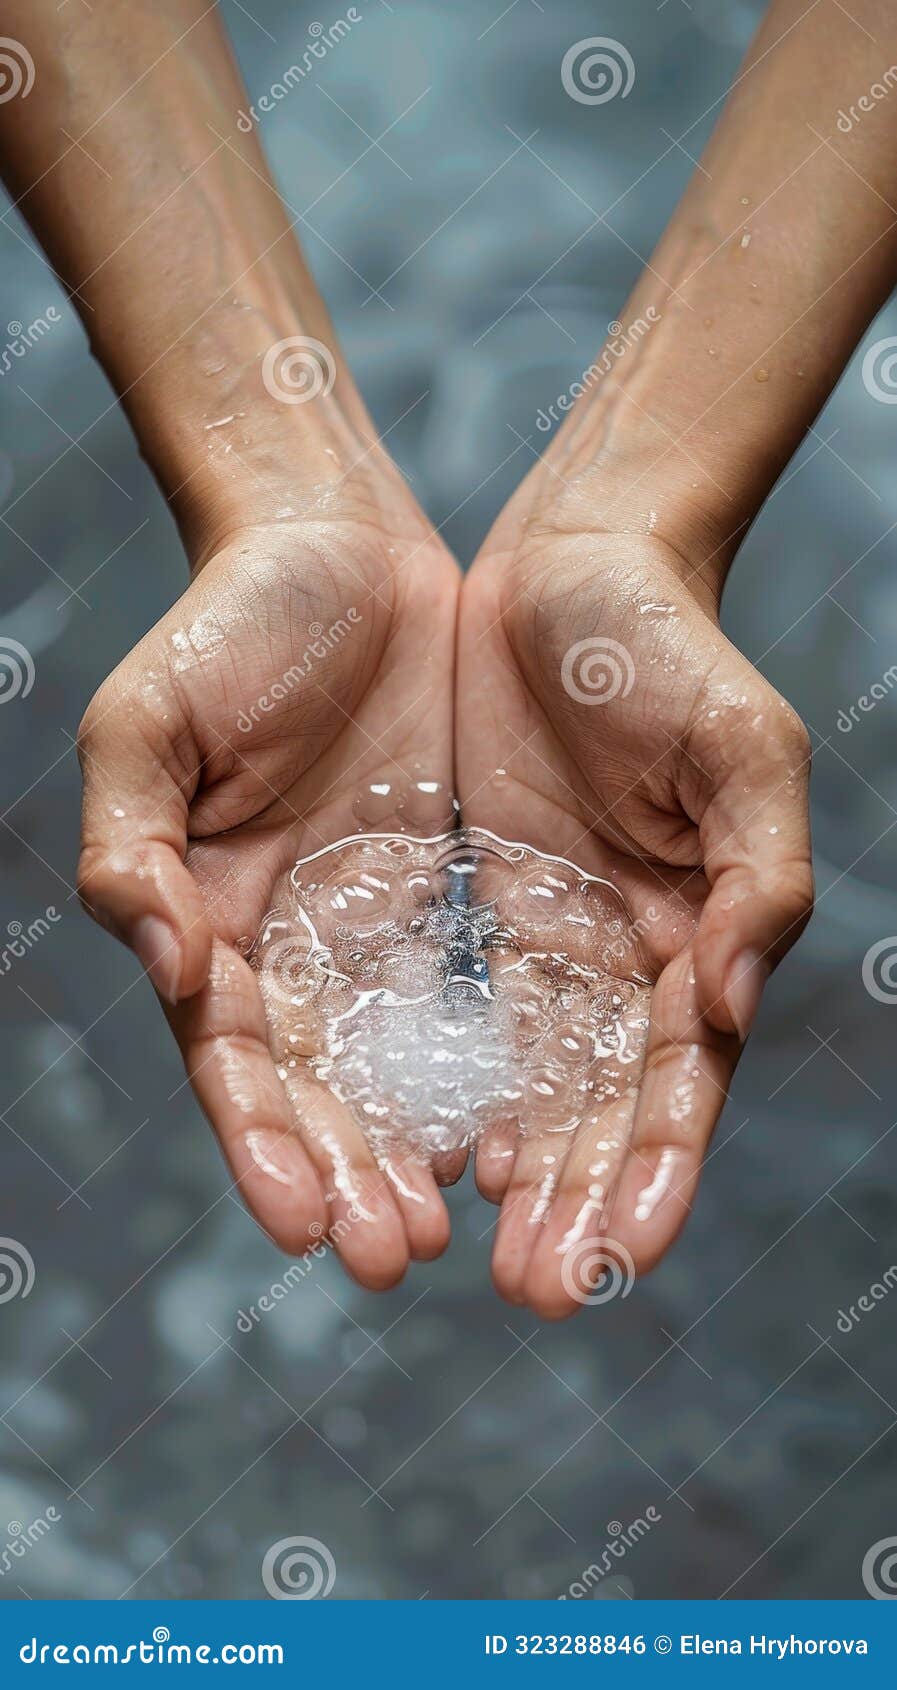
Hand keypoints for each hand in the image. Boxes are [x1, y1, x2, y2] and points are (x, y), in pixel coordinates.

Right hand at [77, 462, 459, 1288]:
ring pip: (401, 1062)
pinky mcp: (447, 890)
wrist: (342, 544)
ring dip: (422, 1148)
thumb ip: (132, 848)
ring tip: (462, 1228)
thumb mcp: (149, 724)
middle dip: (350, 1175)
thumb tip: (170, 967)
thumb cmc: (229, 624)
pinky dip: (492, 1066)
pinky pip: (478, 992)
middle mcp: (290, 943)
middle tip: (394, 1256)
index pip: (233, 1057)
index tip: (305, 1224)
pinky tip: (522, 1132)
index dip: (264, 1143)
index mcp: (208, 918)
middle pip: (319, 1087)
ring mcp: (370, 924)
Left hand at [456, 478, 812, 1317]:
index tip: (622, 1257)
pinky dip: (421, 1079)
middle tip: (533, 1291)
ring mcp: (533, 935)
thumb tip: (729, 1000)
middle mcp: (612, 956)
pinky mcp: (456, 899)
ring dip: (489, 1168)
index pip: (676, 1079)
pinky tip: (407, 1147)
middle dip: (570, 1199)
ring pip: (509, 1077)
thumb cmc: (670, 648)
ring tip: (453, 1248)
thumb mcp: (743, 752)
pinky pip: (431, 1005)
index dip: (656, 1168)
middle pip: (593, 1105)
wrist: (563, 562)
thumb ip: (761, 879)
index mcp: (692, 934)